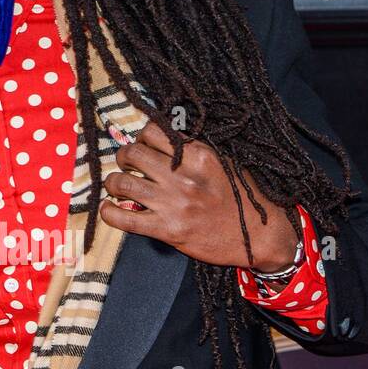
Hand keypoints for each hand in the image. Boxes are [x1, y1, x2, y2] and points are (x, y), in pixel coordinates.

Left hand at [99, 122, 298, 269]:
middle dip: (124, 156)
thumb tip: (166, 137)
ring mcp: (173, 204)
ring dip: (114, 182)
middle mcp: (183, 176)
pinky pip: (124, 219)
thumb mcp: (224, 163)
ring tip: (117, 185)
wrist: (259, 237)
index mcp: (198, 155)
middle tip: (127, 164)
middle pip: (133, 153)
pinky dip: (109, 212)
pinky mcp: (167, 230)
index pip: (154, 132)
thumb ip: (195, 150)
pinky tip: (108, 208)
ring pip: (122, 183)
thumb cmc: (243, 199)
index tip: (144, 146)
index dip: (142, 137)